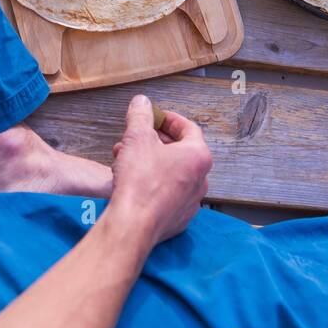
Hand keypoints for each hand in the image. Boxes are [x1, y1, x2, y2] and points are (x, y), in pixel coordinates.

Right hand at [108, 95, 211, 246]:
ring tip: (127, 159)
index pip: (188, 128)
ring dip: (151, 161)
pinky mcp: (178, 219)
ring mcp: (191, 202)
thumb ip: (141, 116)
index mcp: (198, 156)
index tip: (154, 117)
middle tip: (137, 137)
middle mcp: (201, 179)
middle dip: (155, 141)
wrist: (133, 224)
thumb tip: (142, 102)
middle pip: (180, 151)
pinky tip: (133, 182)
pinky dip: (153, 183)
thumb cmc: (140, 181)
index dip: (169, 119)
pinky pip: (168, 194)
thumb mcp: (137, 138)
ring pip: (172, 173)